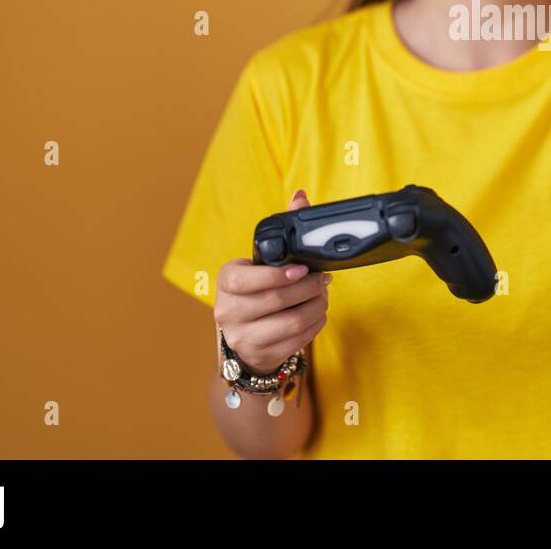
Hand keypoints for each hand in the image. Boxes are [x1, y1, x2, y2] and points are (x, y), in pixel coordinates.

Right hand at [214, 189, 329, 375]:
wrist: (247, 333)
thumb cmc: (259, 288)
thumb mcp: (263, 260)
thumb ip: (283, 229)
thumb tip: (300, 196)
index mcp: (226, 280)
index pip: (246, 280)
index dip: (277, 275)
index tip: (302, 269)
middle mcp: (227, 310)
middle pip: (276, 300)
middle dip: (308, 288)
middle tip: (323, 279)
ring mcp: (241, 336)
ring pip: (291, 322)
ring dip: (316, 306)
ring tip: (322, 295)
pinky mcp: (260, 354)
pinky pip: (297, 340)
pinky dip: (315, 324)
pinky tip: (318, 313)